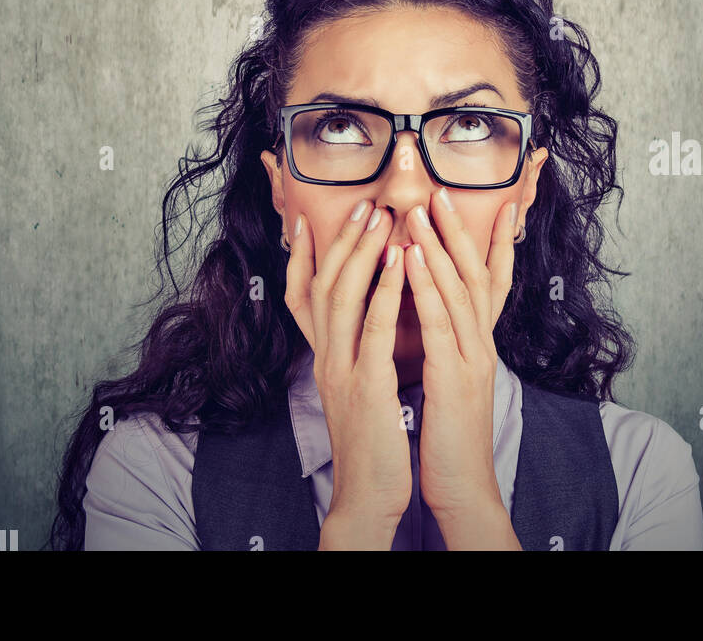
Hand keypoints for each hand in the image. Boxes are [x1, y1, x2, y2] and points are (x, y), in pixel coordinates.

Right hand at [284, 201, 411, 534]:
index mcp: (324, 358)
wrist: (367, 498)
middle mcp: (325, 358)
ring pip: (342, 297)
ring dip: (362, 254)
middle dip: (341, 241)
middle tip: (362, 204)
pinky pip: (373, 329)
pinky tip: (400, 264)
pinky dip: (386, 291)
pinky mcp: (366, 387)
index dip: (303, 257)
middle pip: (322, 285)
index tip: (306, 218)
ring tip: (381, 219)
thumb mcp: (355, 389)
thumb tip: (362, 319)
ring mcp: (342, 371)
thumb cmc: (371, 443)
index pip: (302, 296)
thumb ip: (354, 353)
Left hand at [405, 191, 519, 526]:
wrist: (463, 488)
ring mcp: (471, 359)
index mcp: (480, 345)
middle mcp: (482, 345)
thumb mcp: (454, 381)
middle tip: (441, 191)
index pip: (491, 283)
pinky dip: (423, 286)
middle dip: (459, 231)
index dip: (494, 242)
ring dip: (437, 246)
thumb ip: (450, 345)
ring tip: (420, 210)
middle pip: (474, 275)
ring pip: (457, 290)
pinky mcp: (453, 378)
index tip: (496, 204)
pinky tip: (409, 259)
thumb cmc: (450, 436)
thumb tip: (437, 315)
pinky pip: (437, 322)